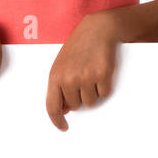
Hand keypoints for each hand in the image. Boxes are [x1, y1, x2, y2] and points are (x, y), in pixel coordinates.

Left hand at [45, 13, 119, 130]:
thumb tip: (64, 109)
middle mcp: (69, 78)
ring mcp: (86, 77)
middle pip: (75, 106)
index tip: (63, 127)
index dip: (57, 120)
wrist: (98, 29)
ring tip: (92, 75)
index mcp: (55, 76)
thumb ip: (60, 86)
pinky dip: (104, 87)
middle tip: (84, 81)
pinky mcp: (102, 75)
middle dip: (80, 98)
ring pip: (90, 102)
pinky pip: (104, 94)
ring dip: (93, 93)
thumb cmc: (79, 47)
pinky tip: (101, 73)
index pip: (52, 106)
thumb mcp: (62, 65)